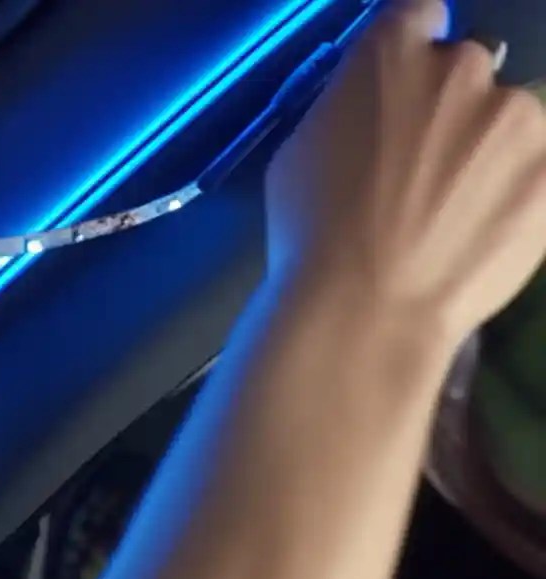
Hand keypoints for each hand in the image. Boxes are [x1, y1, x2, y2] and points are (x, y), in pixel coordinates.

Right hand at [266, 0, 545, 347]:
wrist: (368, 307)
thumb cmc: (312, 231)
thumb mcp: (300, 150)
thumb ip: (348, 111)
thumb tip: (372, 115)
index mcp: (391, 53)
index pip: (422, 16)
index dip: (412, 51)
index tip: (404, 89)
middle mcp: (465, 69)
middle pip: (469, 70)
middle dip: (450, 107)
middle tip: (422, 169)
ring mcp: (520, 121)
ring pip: (511, 123)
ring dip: (490, 153)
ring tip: (455, 213)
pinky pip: (537, 172)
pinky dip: (518, 196)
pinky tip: (481, 235)